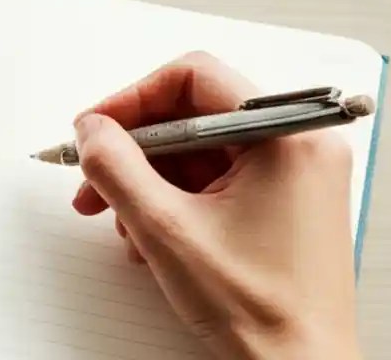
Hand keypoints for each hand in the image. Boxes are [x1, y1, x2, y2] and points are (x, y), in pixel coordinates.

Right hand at [71, 52, 361, 359]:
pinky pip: (216, 178)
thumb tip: (90, 130)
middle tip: (94, 181)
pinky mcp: (285, 201)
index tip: (96, 130)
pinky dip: (175, 199)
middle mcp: (299, 145)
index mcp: (287, 136)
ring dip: (149, 181)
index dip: (133, 100)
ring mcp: (295, 175)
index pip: (194, 78)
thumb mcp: (165, 229)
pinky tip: (151, 235)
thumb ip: (116, 168)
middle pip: (193, 115)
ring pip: (199, 150)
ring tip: (124, 223)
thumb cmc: (261, 312)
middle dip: (134, 151)